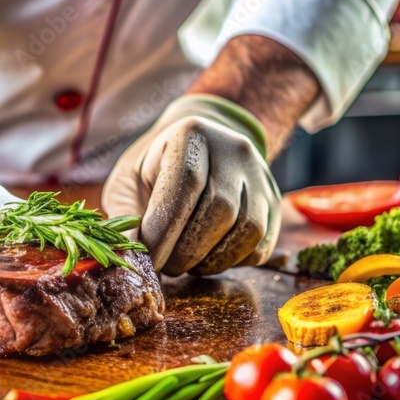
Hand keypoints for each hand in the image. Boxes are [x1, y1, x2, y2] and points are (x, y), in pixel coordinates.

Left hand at [102, 95, 280, 275]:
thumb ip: (126, 220)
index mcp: (191, 134)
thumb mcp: (127, 183)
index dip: (165, 229)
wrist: (197, 150)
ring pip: (247, 231)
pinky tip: (208, 257)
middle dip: (188, 251)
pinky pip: (262, 245)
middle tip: (166, 265)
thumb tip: (133, 262)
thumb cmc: (154, 170)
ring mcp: (260, 175)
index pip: (186, 183)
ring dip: (212, 260)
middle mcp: (233, 150)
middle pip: (220, 210)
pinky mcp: (273, 203)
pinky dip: (233, 262)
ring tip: (186, 262)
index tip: (149, 258)